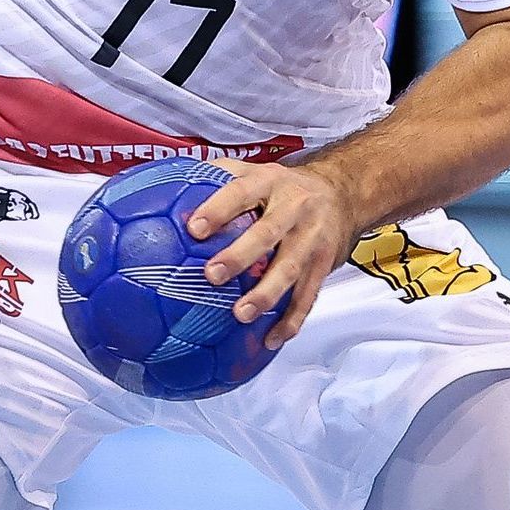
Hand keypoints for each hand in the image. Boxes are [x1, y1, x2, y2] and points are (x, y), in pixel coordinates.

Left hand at [188, 159, 357, 348]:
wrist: (344, 192)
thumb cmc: (285, 187)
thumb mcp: (257, 172)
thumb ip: (218, 176)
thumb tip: (165, 185)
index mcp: (271, 183)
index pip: (243, 191)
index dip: (219, 208)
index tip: (194, 228)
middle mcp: (295, 208)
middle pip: (269, 232)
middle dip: (241, 255)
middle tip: (212, 275)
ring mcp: (312, 238)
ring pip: (290, 268)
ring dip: (267, 294)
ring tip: (241, 314)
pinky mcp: (324, 264)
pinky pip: (308, 295)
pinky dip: (291, 319)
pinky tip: (272, 338)